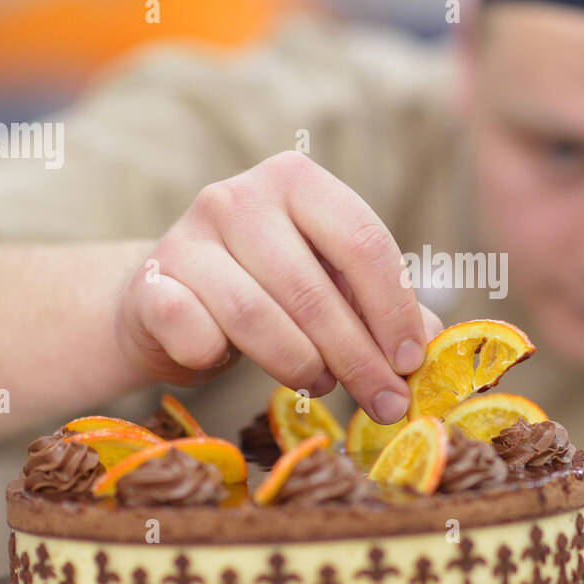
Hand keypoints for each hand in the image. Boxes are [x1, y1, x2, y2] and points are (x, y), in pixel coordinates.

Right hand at [116, 152, 440, 422]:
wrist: (164, 302)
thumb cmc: (264, 290)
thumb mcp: (328, 284)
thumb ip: (380, 307)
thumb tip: (433, 346)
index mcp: (296, 181)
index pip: (363, 242)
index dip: (394, 311)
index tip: (411, 363)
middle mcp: (237, 196)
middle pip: (314, 290)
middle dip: (359, 358)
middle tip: (384, 402)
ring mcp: (187, 236)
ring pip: (258, 317)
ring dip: (300, 364)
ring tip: (319, 385)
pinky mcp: (149, 283)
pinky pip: (195, 332)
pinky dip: (218, 358)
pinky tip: (228, 363)